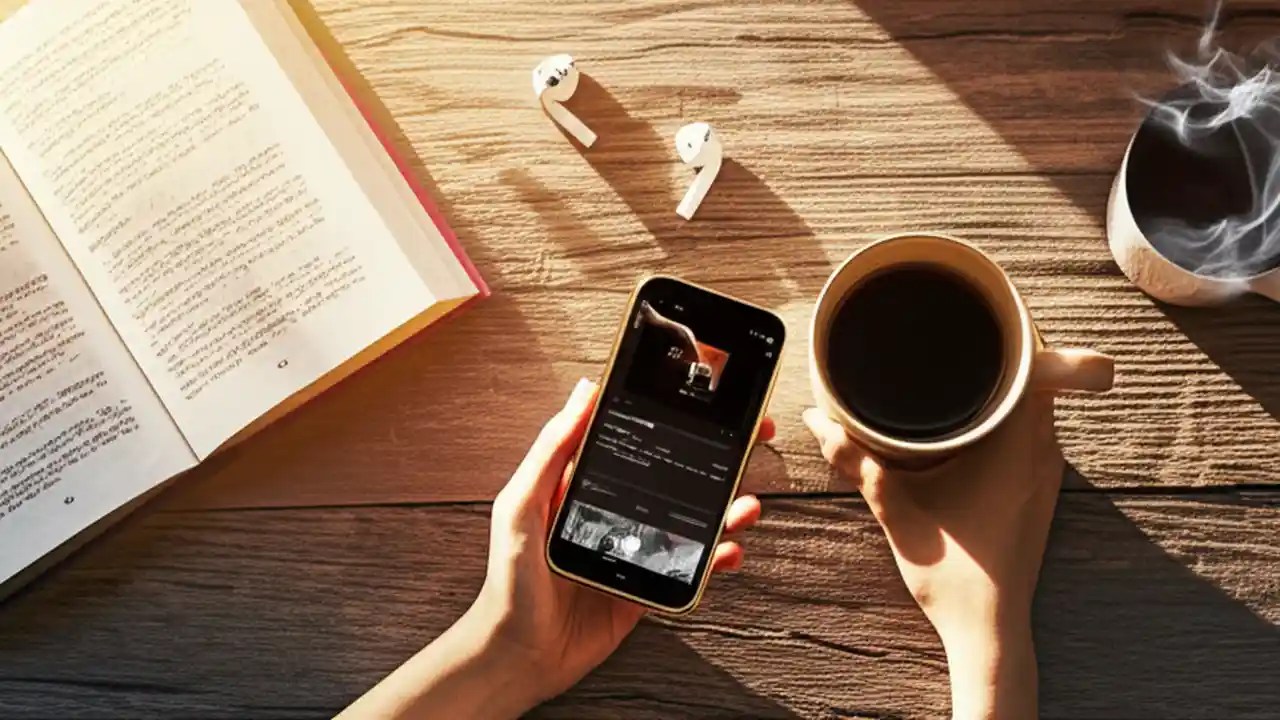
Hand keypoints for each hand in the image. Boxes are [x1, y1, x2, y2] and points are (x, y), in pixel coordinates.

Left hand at [343, 379, 769, 719]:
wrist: (521, 655)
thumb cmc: (510, 581)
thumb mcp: (521, 506)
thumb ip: (551, 451)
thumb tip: (582, 393)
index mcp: (586, 483)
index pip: (636, 438)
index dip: (672, 416)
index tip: (706, 400)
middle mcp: (616, 510)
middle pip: (676, 474)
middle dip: (718, 456)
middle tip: (753, 437)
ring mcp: (636, 548)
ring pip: (694, 519)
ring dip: (727, 510)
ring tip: (746, 506)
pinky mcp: (649, 584)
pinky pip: (692, 566)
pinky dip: (716, 559)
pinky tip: (728, 552)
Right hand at [803, 351, 1110, 719]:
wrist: (989, 630)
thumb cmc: (952, 575)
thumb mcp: (895, 509)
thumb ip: (856, 459)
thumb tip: (817, 419)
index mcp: (1020, 445)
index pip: (1039, 360)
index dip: (1018, 323)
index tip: (986, 301)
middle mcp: (1044, 453)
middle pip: (1038, 375)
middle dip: (1002, 345)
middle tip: (960, 321)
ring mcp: (1046, 472)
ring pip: (1037, 402)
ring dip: (1006, 380)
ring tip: (962, 359)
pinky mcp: (1039, 489)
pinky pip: (1032, 428)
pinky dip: (1008, 410)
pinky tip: (971, 413)